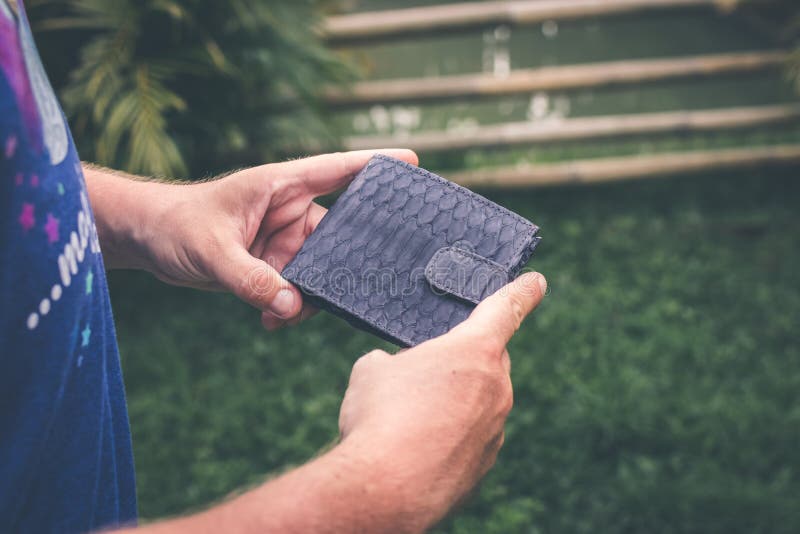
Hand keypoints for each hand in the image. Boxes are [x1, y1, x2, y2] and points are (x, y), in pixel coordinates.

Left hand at [91, 150, 417, 328]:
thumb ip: (250, 279)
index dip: (376, 167)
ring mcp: (286, 241)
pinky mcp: (276, 266)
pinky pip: (299, 290)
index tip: (414, 164)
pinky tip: (272, 321)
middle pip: (340, 233)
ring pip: (321, 271)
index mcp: (281, 186)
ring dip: (311, 296)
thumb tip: (291, 307)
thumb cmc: (176, 224)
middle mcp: (291, 211)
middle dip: (348, 262)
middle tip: (357, 288)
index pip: (337, 171)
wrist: (150, 242)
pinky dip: (290, 307)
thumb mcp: (211, 250)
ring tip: (284, 314)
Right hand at [338, 271, 546, 530]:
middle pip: (487, 361)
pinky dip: (448, 440)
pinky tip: (415, 449)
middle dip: (461, 363)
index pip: (506, 308)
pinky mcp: (484, 466)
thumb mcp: (372, 370)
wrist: (387, 489)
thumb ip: (391, 361)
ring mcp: (495, 430)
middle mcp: (496, 388)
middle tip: (423, 375)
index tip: (537, 281)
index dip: (522, 291)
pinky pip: (470, 440)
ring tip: (408, 420)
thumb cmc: (379, 417)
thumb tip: (392, 373)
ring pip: (478, 404)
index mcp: (475, 350)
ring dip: (452, 404)